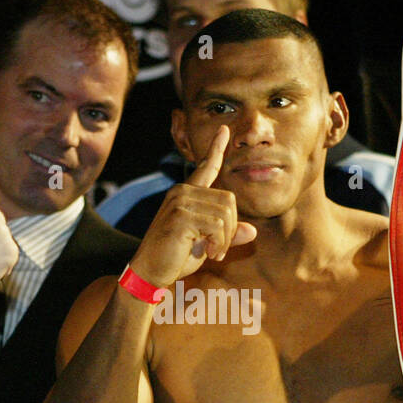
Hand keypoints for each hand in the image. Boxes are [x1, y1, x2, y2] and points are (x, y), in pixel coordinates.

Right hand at [129, 127, 257, 286]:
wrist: (150, 272)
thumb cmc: (175, 258)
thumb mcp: (207, 244)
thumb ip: (227, 234)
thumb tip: (252, 231)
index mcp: (187, 193)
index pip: (206, 168)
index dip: (217, 149)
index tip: (224, 130)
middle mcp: (182, 191)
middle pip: (229, 200)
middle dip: (230, 229)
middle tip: (217, 249)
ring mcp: (180, 201)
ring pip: (226, 213)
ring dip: (224, 239)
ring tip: (211, 252)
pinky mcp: (180, 215)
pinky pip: (218, 225)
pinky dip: (220, 244)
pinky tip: (209, 253)